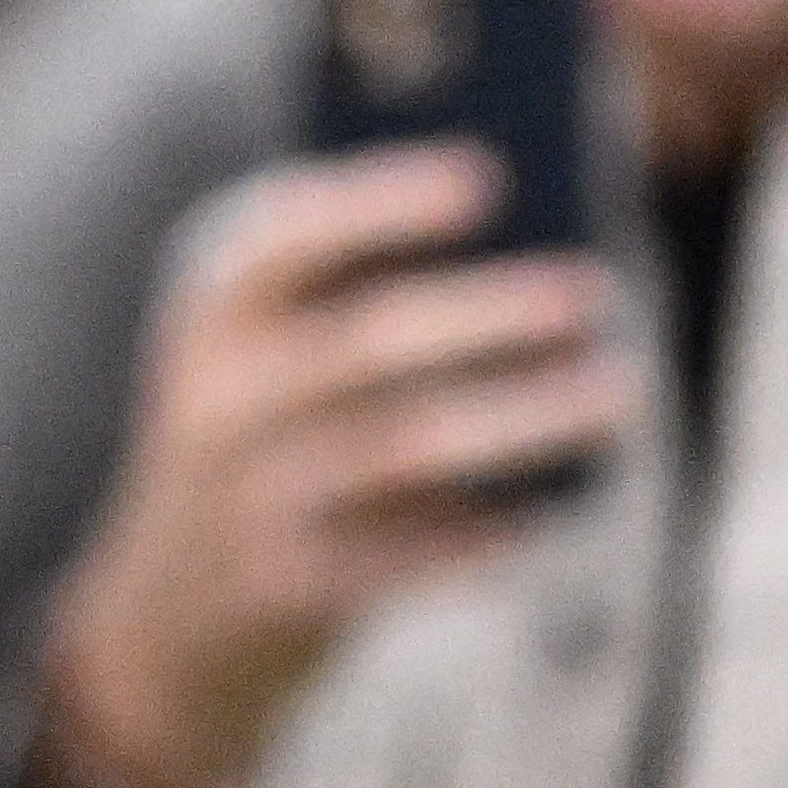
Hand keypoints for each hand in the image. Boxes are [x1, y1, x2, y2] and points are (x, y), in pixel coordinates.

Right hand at [39, 144, 638, 787]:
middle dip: (488, 310)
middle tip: (596, 288)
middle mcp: (217, 394)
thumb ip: (354, 303)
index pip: (287, 235)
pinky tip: (545, 512)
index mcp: (209, 311)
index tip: (484, 174)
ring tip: (620, 392)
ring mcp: (246, 494)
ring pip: (406, 447)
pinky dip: (486, 530)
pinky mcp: (290, 587)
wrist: (167, 614)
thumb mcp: (263, 359)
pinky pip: (410, 553)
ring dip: (523, 416)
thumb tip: (527, 254)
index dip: (382, 201)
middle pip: (365, 339)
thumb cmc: (261, 445)